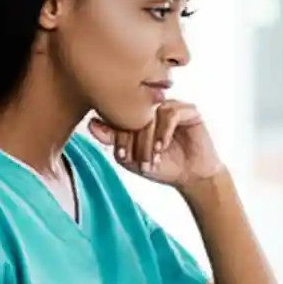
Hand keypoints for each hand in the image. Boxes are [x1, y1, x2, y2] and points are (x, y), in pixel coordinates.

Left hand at [88, 100, 223, 188]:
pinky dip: (164, 131)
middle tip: (138, 160)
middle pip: (134, 112)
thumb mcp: (131, 157)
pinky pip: (171, 113)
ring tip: (153, 156)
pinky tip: (163, 146)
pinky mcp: (189, 110)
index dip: (118, 135)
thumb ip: (112, 140)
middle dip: (134, 139)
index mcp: (138, 114)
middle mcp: (153, 107)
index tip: (123, 156)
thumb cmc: (163, 166)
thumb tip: (91, 123)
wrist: (191, 177)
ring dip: (150, 138)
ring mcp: (171, 106)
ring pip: (152, 113)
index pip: (120, 113)